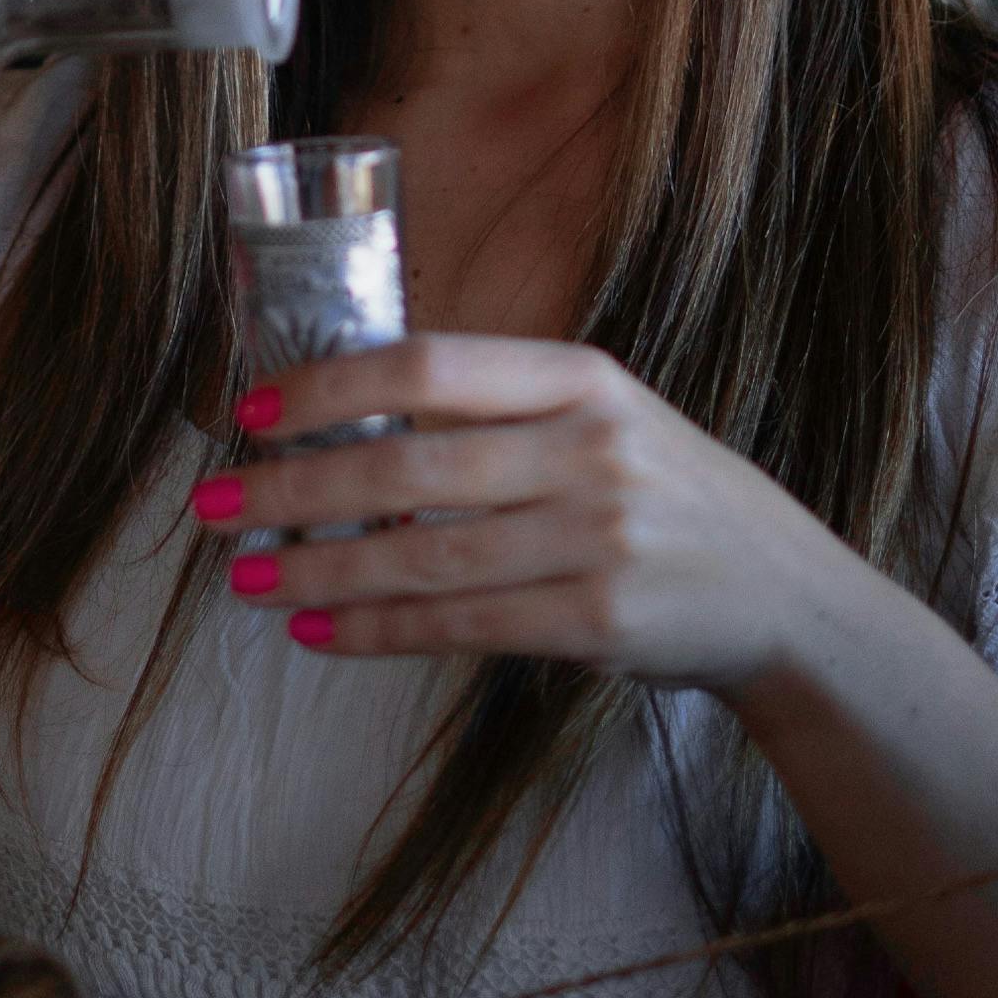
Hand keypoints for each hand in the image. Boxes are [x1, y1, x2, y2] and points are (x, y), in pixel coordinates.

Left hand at [191, 333, 845, 705]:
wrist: (782, 594)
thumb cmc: (666, 495)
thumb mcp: (604, 419)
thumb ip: (500, 412)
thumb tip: (350, 423)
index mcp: (582, 377)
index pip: (430, 366)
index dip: (332, 387)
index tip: (254, 412)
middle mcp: (589, 448)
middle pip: (409, 467)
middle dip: (295, 489)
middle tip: (215, 507)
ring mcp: (598, 537)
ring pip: (423, 557)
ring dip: (318, 571)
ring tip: (246, 578)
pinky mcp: (599, 621)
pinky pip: (461, 625)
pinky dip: (378, 631)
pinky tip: (318, 631)